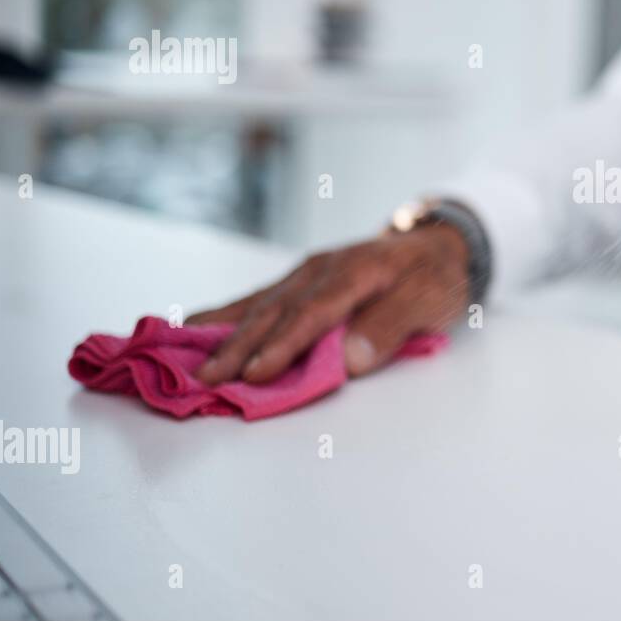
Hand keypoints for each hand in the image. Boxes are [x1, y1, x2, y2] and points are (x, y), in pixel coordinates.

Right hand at [188, 224, 469, 383]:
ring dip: (222, 331)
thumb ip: (391, 327)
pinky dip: (225, 314)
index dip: (283, 345)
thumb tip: (350, 359)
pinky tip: (195, 326)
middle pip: (276, 310)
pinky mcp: (300, 279)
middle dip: (239, 346)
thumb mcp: (430, 300)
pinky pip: (259, 298)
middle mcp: (322, 269)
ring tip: (181, 354)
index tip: (255, 373)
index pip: (313, 314)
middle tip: (206, 378)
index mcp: (355, 273)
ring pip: (260, 303)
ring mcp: (308, 272)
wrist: (438, 243)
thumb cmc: (435, 277)